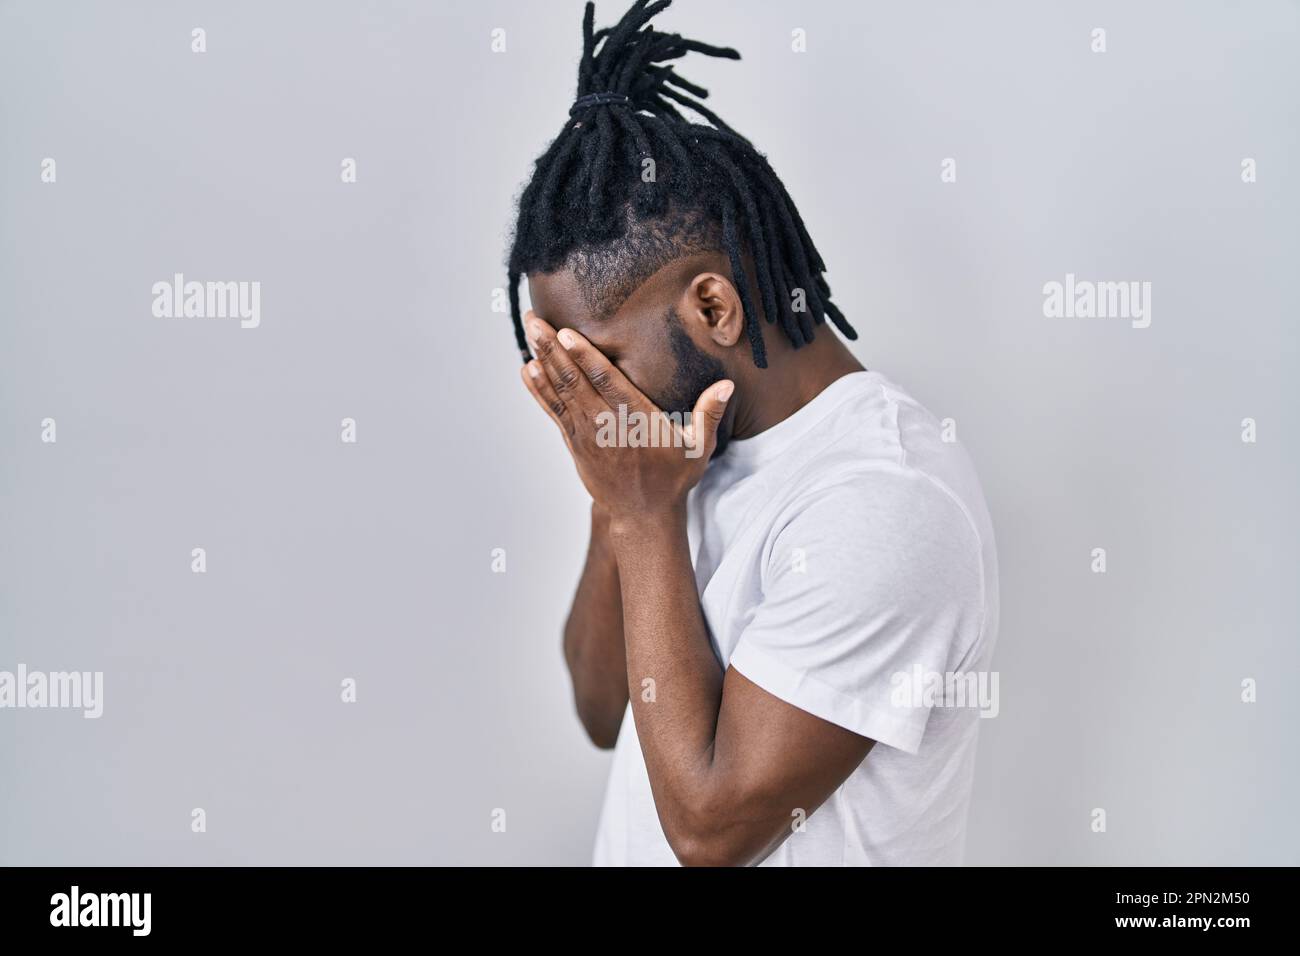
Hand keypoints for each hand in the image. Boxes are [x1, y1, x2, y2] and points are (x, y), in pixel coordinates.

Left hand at [519, 311, 732, 522]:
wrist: (642, 515)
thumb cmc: (673, 479)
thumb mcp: (698, 448)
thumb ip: (709, 414)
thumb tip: (726, 385)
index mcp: (635, 420)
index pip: (606, 382)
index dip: (584, 357)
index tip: (565, 333)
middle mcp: (605, 425)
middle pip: (575, 380)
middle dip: (551, 349)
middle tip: (533, 320)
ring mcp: (586, 434)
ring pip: (561, 392)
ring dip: (542, 361)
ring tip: (529, 332)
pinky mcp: (575, 443)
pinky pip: (554, 411)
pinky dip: (540, 390)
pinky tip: (527, 369)